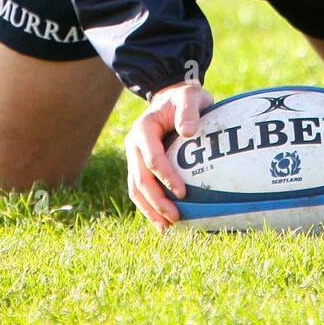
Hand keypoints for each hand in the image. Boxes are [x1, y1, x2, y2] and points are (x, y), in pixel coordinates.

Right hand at [124, 80, 213, 234]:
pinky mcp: (139, 165)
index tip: (183, 193)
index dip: (166, 177)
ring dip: (150, 209)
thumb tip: (188, 131)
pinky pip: (140, 189)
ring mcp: (134, 156)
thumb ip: (189, 111)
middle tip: (176, 217)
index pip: (152, 159)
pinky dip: (149, 206)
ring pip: (135, 188)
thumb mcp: (190, 96)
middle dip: (156, 201)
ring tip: (166, 227)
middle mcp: (133, 144)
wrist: (171, 97)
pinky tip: (163, 222)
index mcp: (143, 129)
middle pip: (140, 179)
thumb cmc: (184, 98)